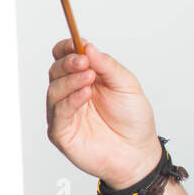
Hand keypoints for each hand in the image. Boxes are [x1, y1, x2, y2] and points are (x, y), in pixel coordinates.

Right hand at [46, 37, 162, 188]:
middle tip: (84, 61)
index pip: (65, 57)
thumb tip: (88, 46)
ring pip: (54, 90)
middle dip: (68, 62)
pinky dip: (71, 100)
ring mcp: (65, 113)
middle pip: (56, 70)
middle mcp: (71, 94)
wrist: (139, 152)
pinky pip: (59, 113)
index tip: (77, 42)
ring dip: (70, 80)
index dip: (67, 47)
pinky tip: (85, 94)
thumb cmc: (133, 120)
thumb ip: (108, 66)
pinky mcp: (62, 132)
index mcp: (85, 79)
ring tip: (89, 76)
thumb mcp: (127, 85)